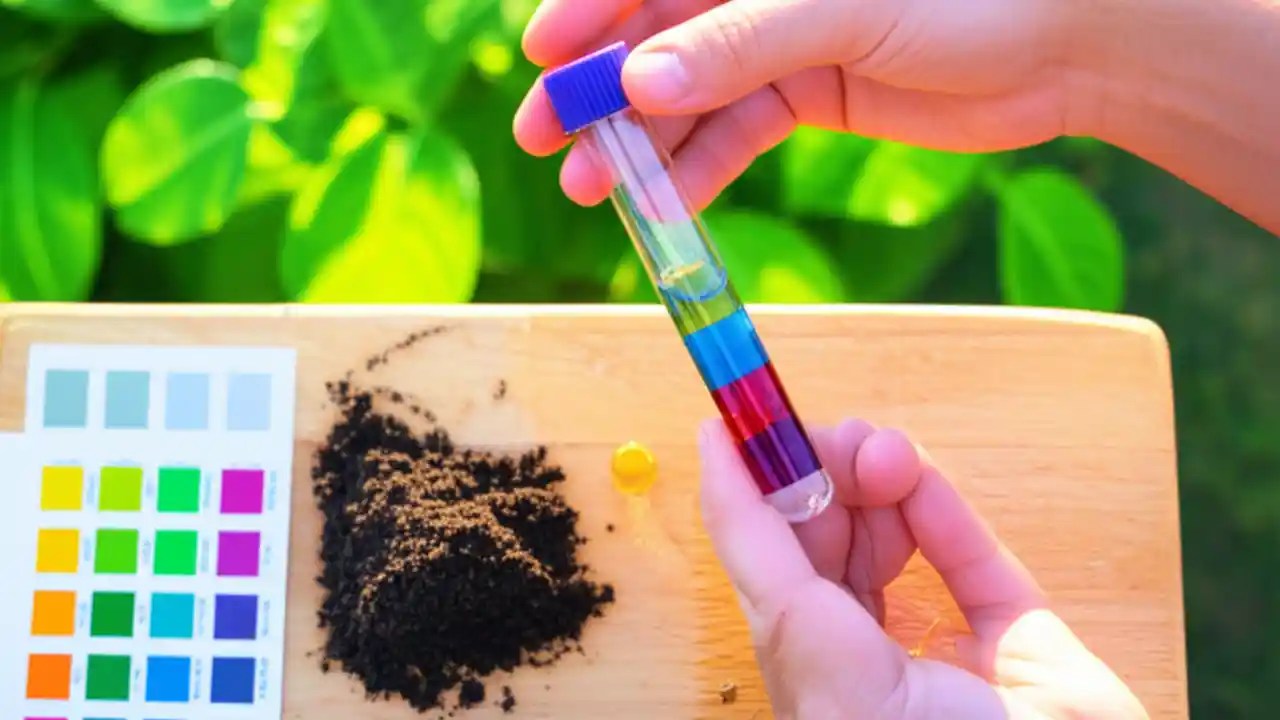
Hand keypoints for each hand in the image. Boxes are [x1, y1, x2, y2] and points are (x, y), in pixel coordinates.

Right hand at [514, 0, 1086, 208]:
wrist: (1069, 42)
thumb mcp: (848, 10)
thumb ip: (742, 41)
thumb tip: (639, 78)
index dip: (590, 6)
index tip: (543, 56)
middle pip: (655, 31)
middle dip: (596, 85)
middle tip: (542, 137)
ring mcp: (783, 38)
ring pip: (688, 89)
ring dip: (638, 139)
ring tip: (591, 189)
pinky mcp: (810, 91)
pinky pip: (736, 131)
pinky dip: (699, 168)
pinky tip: (662, 204)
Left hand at [696, 417, 1149, 718]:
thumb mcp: (815, 655)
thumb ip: (765, 559)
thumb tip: (712, 455)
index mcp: (812, 682)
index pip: (767, 572)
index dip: (751, 493)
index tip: (736, 420)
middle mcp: (869, 673)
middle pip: (829, 554)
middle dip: (826, 479)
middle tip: (835, 434)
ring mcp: (947, 661)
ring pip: (897, 550)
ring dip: (881, 487)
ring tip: (883, 451)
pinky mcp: (1024, 650)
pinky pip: (974, 568)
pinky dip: (943, 514)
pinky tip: (917, 475)